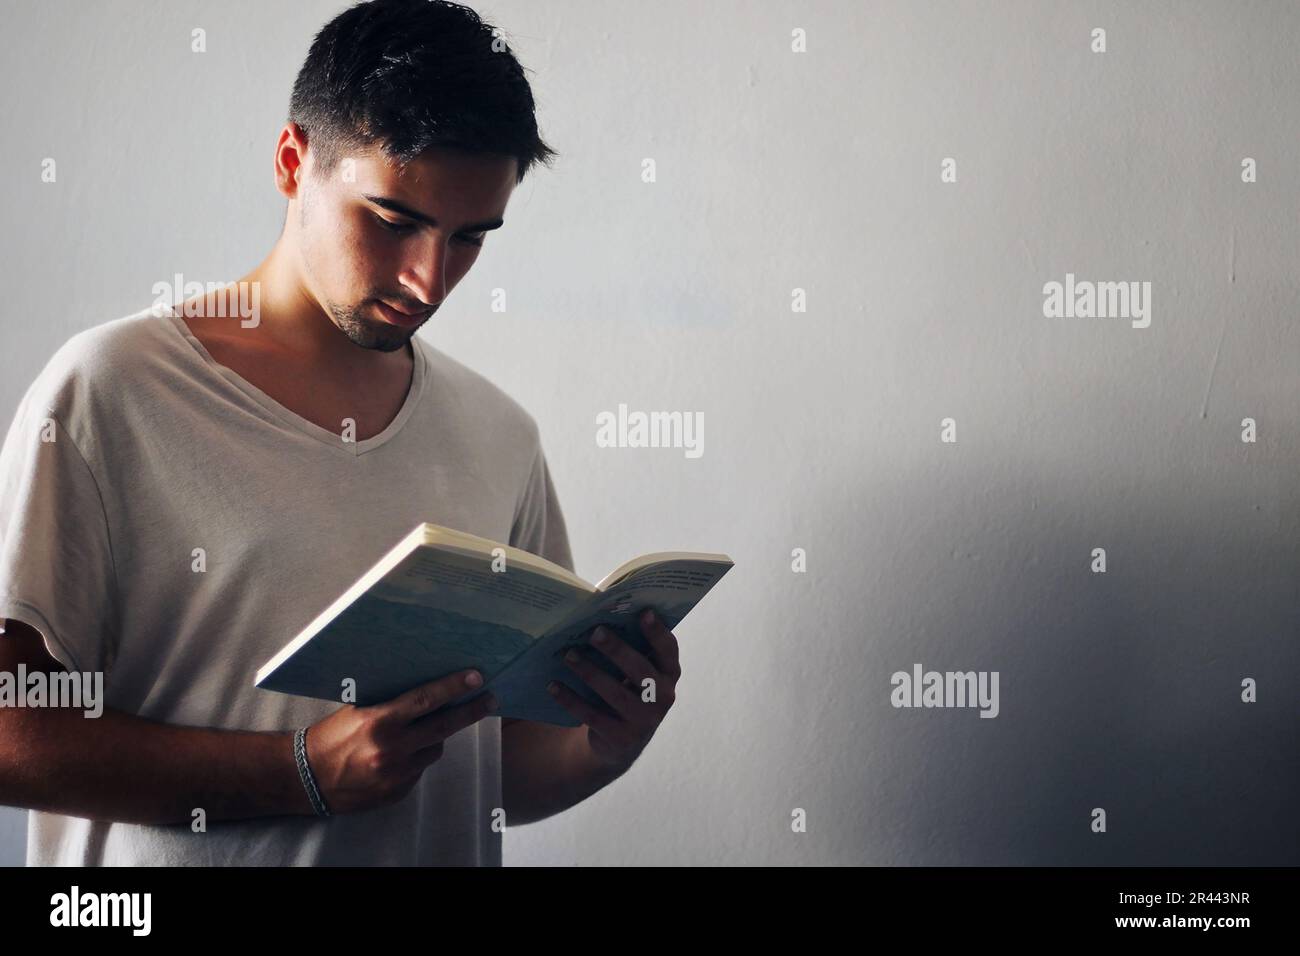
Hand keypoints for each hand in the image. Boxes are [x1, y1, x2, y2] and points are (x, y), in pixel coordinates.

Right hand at [304, 669, 497, 814]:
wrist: (306, 778)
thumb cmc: (330, 736)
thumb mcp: (359, 710)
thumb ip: (391, 703)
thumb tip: (427, 689)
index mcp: (380, 722)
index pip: (427, 700)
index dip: (454, 687)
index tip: (477, 677)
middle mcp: (391, 749)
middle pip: (444, 726)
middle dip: (471, 711)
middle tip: (490, 699)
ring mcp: (396, 774)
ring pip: (434, 750)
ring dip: (435, 737)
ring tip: (420, 730)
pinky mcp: (397, 793)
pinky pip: (419, 770)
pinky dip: (416, 759)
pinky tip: (399, 756)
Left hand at [548, 609, 679, 769]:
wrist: (622, 742)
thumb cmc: (627, 690)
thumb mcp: (636, 672)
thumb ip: (630, 648)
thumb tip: (600, 612)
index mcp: (668, 673)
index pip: (668, 650)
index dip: (658, 632)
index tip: (644, 612)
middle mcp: (662, 697)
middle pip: (641, 670)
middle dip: (618, 650)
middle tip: (595, 632)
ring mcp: (644, 721)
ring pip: (616, 694)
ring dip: (590, 672)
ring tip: (568, 655)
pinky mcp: (621, 738)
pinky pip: (593, 716)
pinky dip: (571, 700)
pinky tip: (553, 685)